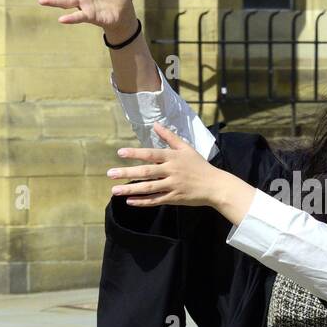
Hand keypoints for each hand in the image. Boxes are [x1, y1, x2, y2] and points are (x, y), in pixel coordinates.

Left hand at [107, 122, 227, 208]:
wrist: (215, 186)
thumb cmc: (199, 165)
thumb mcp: (186, 148)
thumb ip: (169, 137)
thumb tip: (155, 124)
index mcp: (173, 157)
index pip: (151, 154)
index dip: (136, 153)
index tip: (120, 153)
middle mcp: (172, 171)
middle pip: (146, 172)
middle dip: (127, 172)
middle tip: (110, 173)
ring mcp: (173, 185)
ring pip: (149, 188)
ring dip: (131, 189)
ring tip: (115, 190)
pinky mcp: (175, 198)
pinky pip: (156, 200)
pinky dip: (143, 201)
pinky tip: (130, 201)